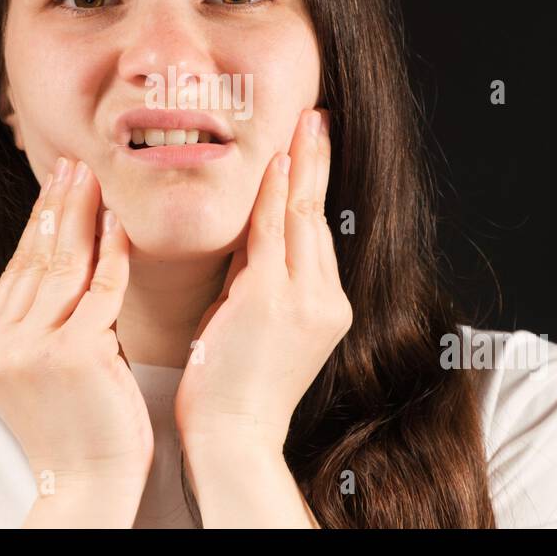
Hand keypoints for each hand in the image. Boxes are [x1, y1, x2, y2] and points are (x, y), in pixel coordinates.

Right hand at [0, 157, 153, 517]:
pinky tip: (120, 222)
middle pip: (35, 258)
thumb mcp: (44, 368)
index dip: (37, 223)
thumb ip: (43, 322)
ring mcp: (34, 347)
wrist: (86, 484)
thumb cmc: (79, 429)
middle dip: (56, 205)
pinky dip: (112, 251)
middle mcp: (2, 341)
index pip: (17, 269)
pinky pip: (100, 288)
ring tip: (91, 177)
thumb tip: (61, 265)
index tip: (54, 186)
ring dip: (81, 214)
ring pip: (63, 264)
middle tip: (71, 164)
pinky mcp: (74, 353)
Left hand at [174, 108, 352, 455]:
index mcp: (323, 308)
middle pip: (316, 216)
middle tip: (316, 118)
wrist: (233, 437)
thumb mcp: (251, 322)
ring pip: (300, 218)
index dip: (311, 187)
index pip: (314, 234)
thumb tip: (246, 236)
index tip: (310, 149)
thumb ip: (255, 278)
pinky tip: (277, 161)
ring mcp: (303, 300)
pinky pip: (271, 235)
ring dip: (301, 165)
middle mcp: (324, 300)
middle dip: (316, 163)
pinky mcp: (273, 302)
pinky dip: (273, 196)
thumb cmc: (232, 387)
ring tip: (304, 124)